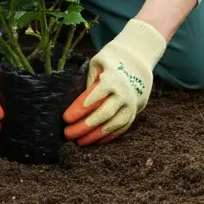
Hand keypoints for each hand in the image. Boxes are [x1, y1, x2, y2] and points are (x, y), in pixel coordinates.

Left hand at [63, 19, 166, 145]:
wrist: (137, 62)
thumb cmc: (111, 62)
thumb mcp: (97, 63)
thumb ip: (88, 81)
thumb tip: (76, 103)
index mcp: (112, 79)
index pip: (93, 97)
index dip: (79, 109)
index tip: (65, 118)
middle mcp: (123, 94)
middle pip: (103, 114)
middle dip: (84, 126)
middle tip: (68, 133)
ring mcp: (130, 105)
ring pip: (113, 125)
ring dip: (95, 135)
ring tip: (78, 141)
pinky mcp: (134, 113)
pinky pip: (121, 128)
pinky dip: (107, 136)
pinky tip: (93, 141)